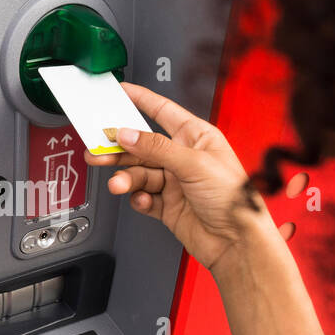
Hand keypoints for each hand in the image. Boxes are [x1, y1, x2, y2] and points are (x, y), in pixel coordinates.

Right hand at [85, 82, 275, 274]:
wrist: (236, 242)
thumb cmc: (235, 199)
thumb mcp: (194, 163)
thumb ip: (157, 148)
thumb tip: (129, 134)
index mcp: (196, 137)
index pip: (162, 111)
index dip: (140, 99)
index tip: (119, 92)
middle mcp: (184, 157)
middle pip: (142, 146)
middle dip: (120, 148)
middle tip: (98, 150)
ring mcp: (175, 182)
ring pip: (139, 173)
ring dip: (127, 178)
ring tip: (119, 184)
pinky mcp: (168, 205)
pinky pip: (143, 197)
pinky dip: (138, 198)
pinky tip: (142, 199)